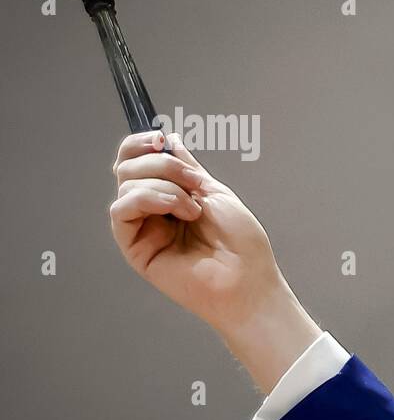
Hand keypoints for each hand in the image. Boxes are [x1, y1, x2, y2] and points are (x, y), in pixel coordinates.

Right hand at [110, 131, 320, 392]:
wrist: (247, 280)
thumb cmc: (241, 243)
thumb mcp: (214, 192)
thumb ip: (186, 167)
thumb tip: (168, 139)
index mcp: (171, 194)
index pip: (138, 160)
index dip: (142, 143)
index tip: (161, 139)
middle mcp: (153, 210)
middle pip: (128, 167)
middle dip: (161, 163)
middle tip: (193, 182)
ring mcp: (142, 228)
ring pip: (126, 184)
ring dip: (165, 186)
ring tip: (194, 209)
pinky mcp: (133, 247)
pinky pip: (121, 209)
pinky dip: (149, 199)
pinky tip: (180, 213)